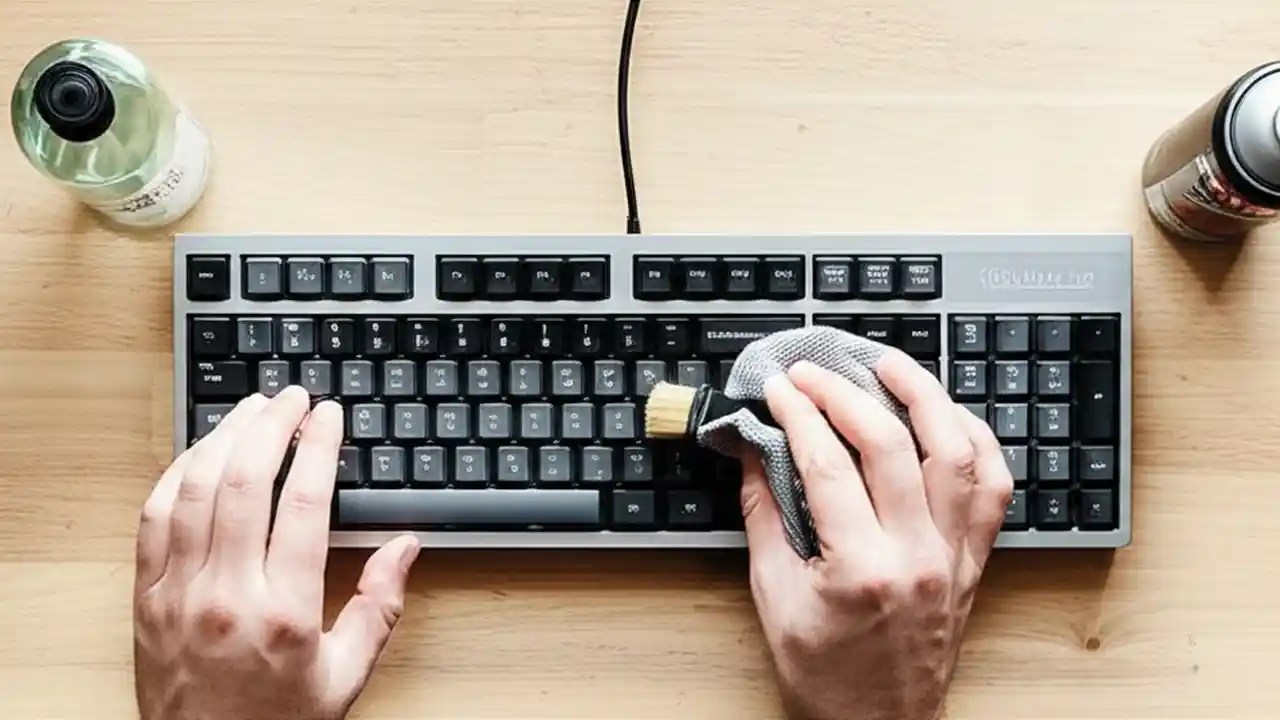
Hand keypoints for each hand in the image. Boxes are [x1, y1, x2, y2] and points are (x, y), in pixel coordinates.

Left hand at [133, 388, 420, 719]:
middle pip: (242, 482)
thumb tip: (405, 548)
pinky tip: (198, 454)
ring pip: (192, 490)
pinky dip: (175, 475)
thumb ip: (379, 606)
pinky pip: (152, 519)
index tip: (328, 416)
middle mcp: (225, 595)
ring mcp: (177, 594)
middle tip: (291, 397)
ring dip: (222, 438)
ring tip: (249, 410)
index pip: (301, 504)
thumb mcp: (346, 674)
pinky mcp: (145, 600)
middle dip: (269, 425)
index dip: (317, 447)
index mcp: (282, 611)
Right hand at [743, 354, 1012, 719]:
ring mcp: (954, 556)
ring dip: (924, 397)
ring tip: (890, 364)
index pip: (827, 463)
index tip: (779, 387)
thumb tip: (754, 449)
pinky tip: (946, 416)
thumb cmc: (825, 675)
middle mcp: (918, 556)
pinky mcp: (974, 561)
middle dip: (847, 393)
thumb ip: (763, 516)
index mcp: (861, 569)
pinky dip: (974, 442)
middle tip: (815, 371)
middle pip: (890, 444)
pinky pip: (992, 487)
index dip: (798, 413)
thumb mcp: (774, 597)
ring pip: (954, 452)